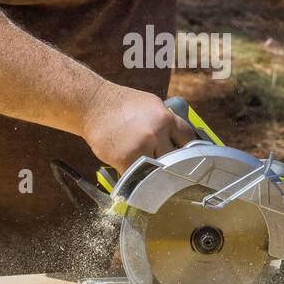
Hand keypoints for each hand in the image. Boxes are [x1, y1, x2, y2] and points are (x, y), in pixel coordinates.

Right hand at [81, 84, 196, 173]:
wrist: (93, 105)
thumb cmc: (122, 104)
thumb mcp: (152, 104)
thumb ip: (167, 121)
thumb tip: (181, 138)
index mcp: (166, 118)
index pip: (189, 140)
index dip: (189, 150)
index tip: (189, 158)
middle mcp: (156, 133)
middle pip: (175, 158)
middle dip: (173, 164)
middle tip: (173, 171)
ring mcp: (140, 147)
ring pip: (157, 170)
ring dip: (155, 174)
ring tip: (154, 176)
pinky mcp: (124, 159)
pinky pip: (138, 177)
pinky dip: (138, 180)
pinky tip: (137, 178)